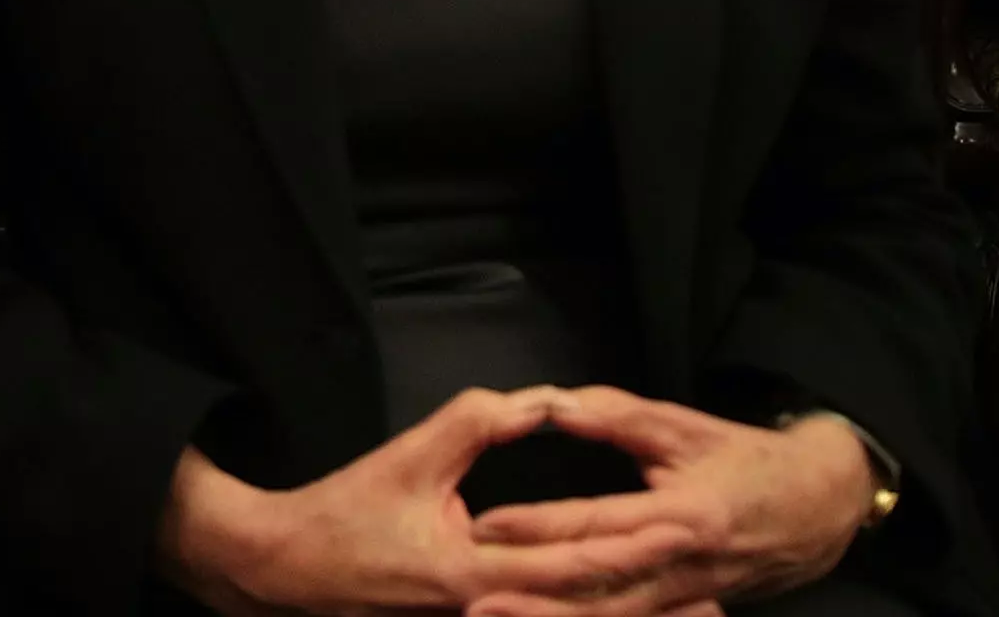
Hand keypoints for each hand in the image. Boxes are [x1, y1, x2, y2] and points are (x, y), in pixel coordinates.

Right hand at [159, 388, 700, 616]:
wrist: (287, 569)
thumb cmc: (343, 512)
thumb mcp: (409, 457)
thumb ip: (476, 424)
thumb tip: (540, 403)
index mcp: (469, 573)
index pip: (569, 561)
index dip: (628, 543)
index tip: (683, 527)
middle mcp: (481, 610)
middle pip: (583, 608)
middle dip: (650, 596)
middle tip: (711, 585)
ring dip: (626, 611)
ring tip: (691, 606)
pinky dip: (582, 613)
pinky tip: (617, 606)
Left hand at [467, 391, 874, 615]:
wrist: (820, 507)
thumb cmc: (745, 458)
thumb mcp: (684, 426)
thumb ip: (617, 415)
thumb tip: (552, 404)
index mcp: (686, 514)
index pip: (600, 524)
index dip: (542, 527)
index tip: (486, 526)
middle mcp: (686, 564)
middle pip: (602, 590)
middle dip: (538, 600)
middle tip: (475, 601)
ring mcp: (690, 595)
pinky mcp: (690, 608)